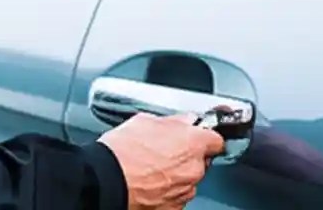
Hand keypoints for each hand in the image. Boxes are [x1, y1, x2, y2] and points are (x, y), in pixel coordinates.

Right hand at [98, 113, 224, 209]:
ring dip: (175, 174)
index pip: (215, 139)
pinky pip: (175, 195)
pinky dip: (166, 190)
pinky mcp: (174, 207)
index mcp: (192, 143)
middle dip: (185, 155)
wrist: (107, 180)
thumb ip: (171, 122)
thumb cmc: (122, 151)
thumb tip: (182, 121)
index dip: (203, 136)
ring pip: (187, 179)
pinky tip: (148, 182)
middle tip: (163, 150)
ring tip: (150, 168)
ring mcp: (185, 191)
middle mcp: (194, 168)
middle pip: (200, 160)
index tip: (195, 135)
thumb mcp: (144, 121)